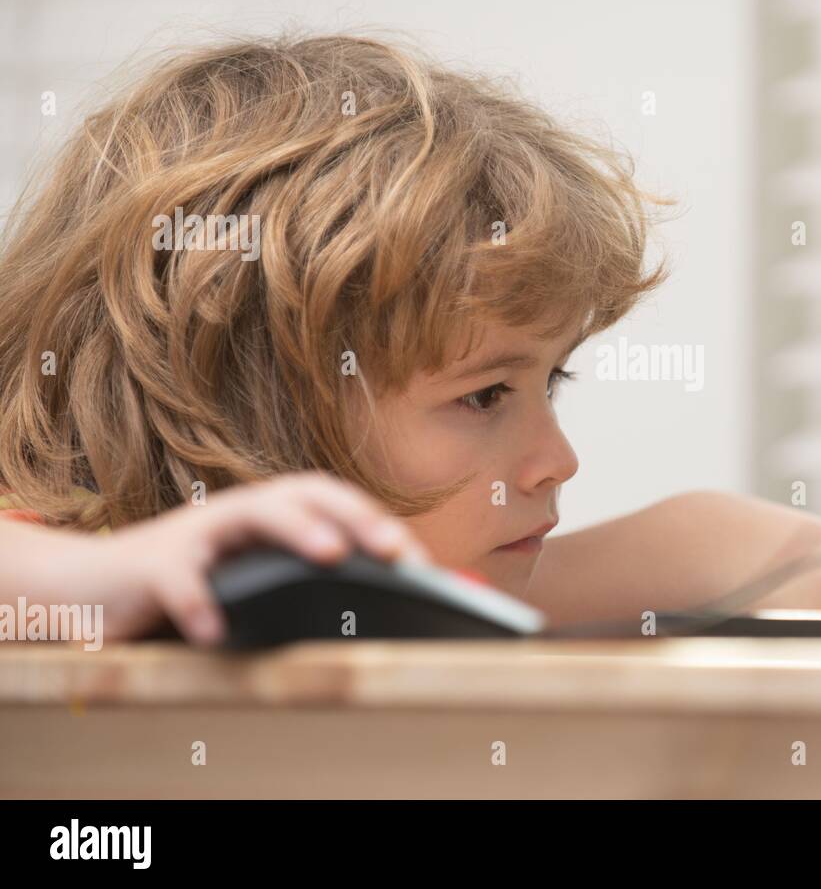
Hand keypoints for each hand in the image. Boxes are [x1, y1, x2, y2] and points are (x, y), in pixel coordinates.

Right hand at [38, 473, 430, 645]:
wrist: (93, 587)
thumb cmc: (192, 585)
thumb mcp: (252, 579)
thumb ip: (300, 583)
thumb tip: (378, 608)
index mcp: (269, 514)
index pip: (335, 502)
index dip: (378, 522)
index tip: (421, 560)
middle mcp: (238, 511)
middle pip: (303, 494)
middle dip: (355, 515)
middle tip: (394, 548)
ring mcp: (195, 532)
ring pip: (250, 513)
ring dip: (296, 530)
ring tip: (332, 556)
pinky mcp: (152, 565)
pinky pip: (178, 579)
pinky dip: (198, 603)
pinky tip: (215, 632)